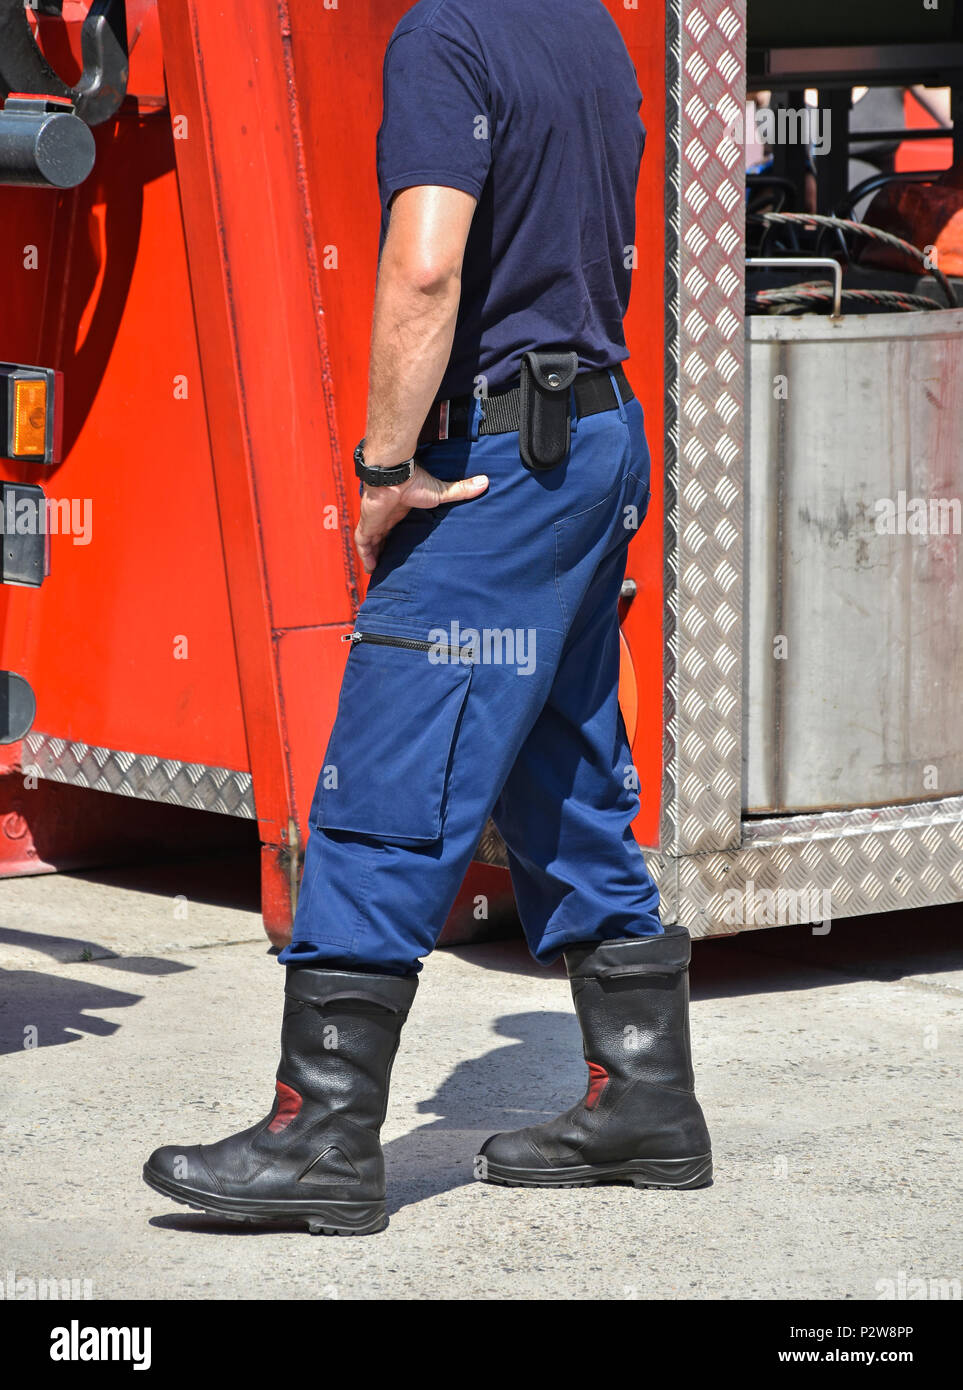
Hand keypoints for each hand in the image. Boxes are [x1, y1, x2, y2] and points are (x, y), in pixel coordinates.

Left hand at [354, 462, 488, 573]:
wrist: (395, 475)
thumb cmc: (414, 481)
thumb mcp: (441, 492)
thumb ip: (461, 490)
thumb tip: (486, 482)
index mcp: (399, 508)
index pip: (394, 523)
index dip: (394, 534)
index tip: (399, 545)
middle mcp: (385, 515)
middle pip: (381, 535)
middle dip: (382, 547)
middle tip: (388, 563)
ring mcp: (374, 520)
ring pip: (370, 541)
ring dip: (373, 554)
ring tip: (378, 570)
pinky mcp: (368, 525)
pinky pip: (363, 544)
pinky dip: (366, 555)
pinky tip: (371, 568)